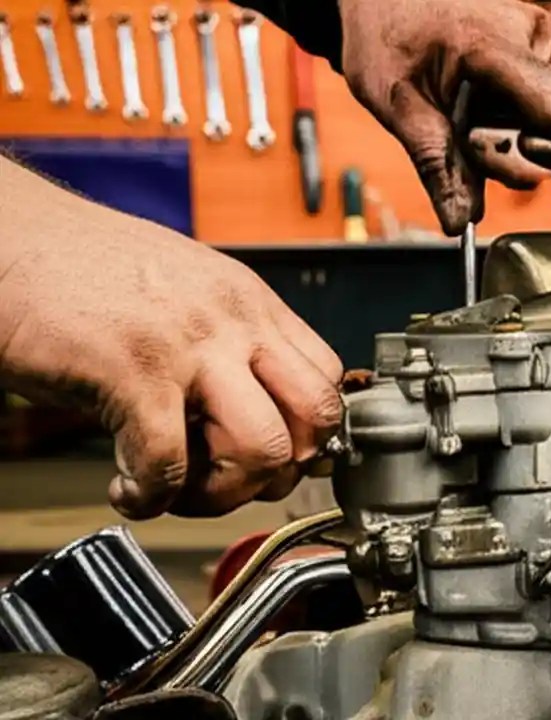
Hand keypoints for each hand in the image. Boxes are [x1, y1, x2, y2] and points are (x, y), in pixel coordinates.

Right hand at [0, 159, 342, 518]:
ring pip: (264, 447)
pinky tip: (128, 489)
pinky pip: (170, 463)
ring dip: (224, 493)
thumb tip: (250, 414)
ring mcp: (189, 344)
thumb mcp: (183, 293)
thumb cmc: (79, 268)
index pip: (328, 380)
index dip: (306, 434)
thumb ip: (225, 343)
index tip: (268, 457)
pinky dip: (152, 497)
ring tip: (178, 492)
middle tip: (230, 482)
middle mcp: (233, 320)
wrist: (5, 235)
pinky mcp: (132, 371)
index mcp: (251, 302)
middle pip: (317, 417)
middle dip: (282, 470)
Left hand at [337, 0, 550, 234]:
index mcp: (495, 49)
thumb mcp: (397, 104)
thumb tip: (460, 219)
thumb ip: (436, 164)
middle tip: (476, 150)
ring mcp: (544, 38)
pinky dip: (529, 125)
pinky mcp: (547, 46)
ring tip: (473, 125)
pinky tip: (493, 115)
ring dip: (524, 143)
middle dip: (528, 158)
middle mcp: (534, 37)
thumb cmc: (388, 33)